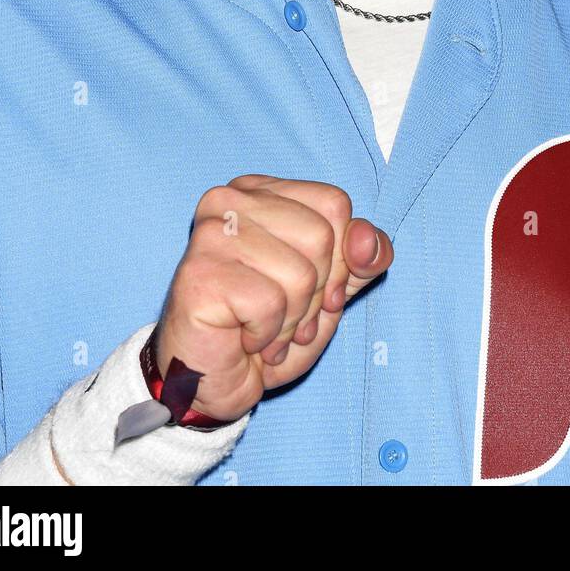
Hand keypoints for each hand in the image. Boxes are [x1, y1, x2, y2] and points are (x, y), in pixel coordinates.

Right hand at [153, 175, 392, 422]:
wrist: (210, 380)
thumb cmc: (265, 328)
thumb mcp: (331, 291)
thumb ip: (360, 259)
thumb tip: (368, 238)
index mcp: (262, 190)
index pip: (334, 205)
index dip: (341, 259)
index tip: (317, 292)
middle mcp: (230, 200)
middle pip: (321, 237)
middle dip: (316, 295)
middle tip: (285, 317)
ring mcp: (211, 233)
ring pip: (300, 274)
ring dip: (292, 321)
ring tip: (265, 331)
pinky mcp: (200, 274)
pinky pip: (270, 303)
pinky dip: (268, 335)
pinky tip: (244, 339)